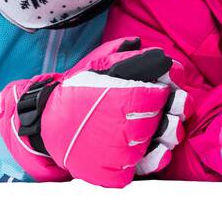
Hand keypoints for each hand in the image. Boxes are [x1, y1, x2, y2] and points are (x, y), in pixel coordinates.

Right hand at [0, 37, 183, 186]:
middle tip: (171, 105)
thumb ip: (124, 54)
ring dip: (168, 133)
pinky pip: (149, 165)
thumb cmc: (75, 92)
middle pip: (168, 119)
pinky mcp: (117, 173)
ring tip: (163, 126)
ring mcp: (123, 153)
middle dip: (173, 109)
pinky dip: (155, 156)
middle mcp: (127, 127)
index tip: (166, 82)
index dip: (169, 85)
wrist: (47, 125)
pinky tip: (154, 146)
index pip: (162, 93)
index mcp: (124, 98)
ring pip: (164, 143)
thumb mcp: (96, 66)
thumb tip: (148, 48)